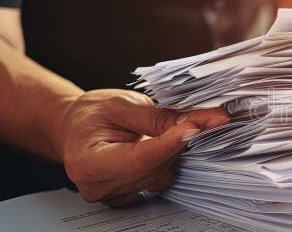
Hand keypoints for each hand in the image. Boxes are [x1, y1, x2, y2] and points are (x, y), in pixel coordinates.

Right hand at [55, 89, 228, 206]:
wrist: (76, 129)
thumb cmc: (92, 115)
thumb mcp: (122, 105)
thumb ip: (159, 117)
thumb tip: (196, 122)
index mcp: (88, 162)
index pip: (141, 158)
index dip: (172, 142)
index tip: (197, 127)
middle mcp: (100, 185)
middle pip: (154, 167)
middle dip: (178, 142)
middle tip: (204, 118)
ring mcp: (114, 195)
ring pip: (162, 175)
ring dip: (172, 153)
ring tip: (160, 131)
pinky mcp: (128, 197)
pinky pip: (160, 181)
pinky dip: (166, 163)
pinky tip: (159, 148)